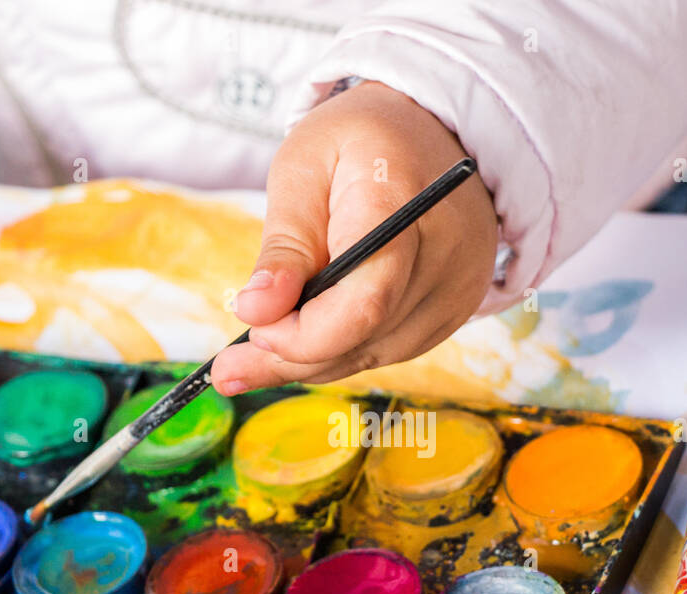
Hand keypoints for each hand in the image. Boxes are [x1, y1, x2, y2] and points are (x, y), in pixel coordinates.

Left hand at [210, 81, 497, 394]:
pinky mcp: (456, 308)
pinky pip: (390, 348)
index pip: (363, 301)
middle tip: (229, 368)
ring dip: (312, 360)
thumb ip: (283, 245)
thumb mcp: (303, 168)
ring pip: (373, 353)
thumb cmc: (360, 141)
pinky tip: (307, 338)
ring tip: (254, 356)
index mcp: (402, 205)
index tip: (252, 328)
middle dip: (291, 357)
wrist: (434, 131)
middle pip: (363, 336)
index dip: (304, 335)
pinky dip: (343, 349)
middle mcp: (444, 256)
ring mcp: (457, 288)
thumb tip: (255, 313)